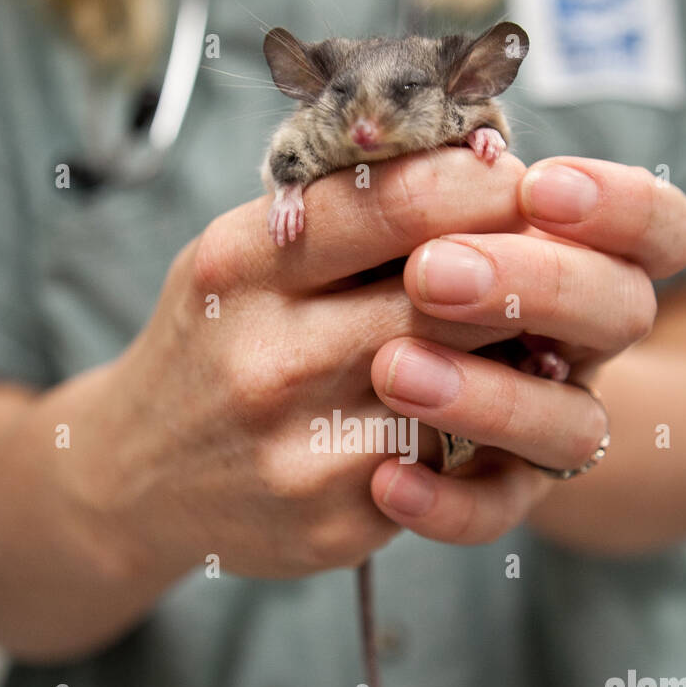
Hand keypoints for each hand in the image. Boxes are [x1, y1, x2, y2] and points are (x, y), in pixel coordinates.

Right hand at [75, 150, 550, 578]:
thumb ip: (335, 212)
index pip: (393, 203)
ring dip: (509, 358)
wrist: (134, 476)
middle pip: (449, 297)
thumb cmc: (210, 341)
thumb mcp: (237, 255)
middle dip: (517, 271)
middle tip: (551, 256)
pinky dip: (469, 434)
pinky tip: (466, 412)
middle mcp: (268, 361)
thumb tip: (474, 159)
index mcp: (240, 268)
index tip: (518, 179)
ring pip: (463, 389)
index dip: (480, 184)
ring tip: (521, 334)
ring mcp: (302, 453)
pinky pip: (444, 470)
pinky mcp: (333, 527)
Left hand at [368, 157, 685, 543]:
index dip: (620, 208)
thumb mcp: (397, 215)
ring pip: (570, 425)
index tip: (538, 187)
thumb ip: (422, 180)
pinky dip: (446, 504)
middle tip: (431, 272)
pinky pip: (495, 511)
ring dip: (490, 397)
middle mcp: (586, 342)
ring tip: (394, 370)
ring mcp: (550, 421)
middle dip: (537, 285)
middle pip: (621, 313)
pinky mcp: (499, 492)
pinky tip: (385, 480)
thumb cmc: (373, 270)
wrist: (328, 391)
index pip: (659, 228)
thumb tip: (421, 147)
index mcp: (586, 255)